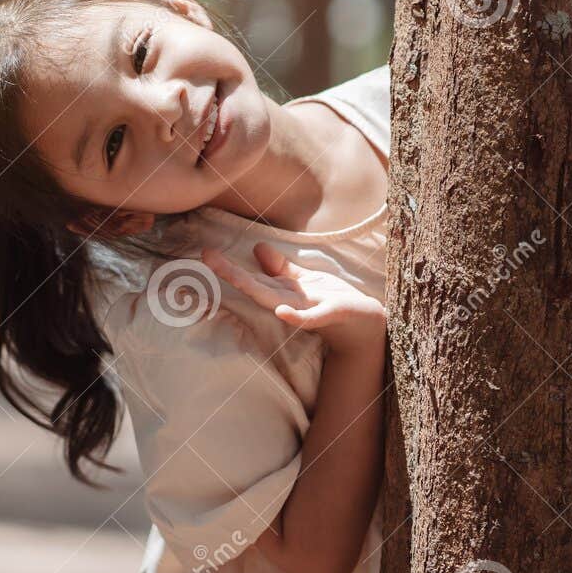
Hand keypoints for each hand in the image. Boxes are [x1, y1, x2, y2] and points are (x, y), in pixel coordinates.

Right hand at [202, 243, 385, 357]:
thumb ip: (282, 269)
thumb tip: (257, 248)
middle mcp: (290, 302)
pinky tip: (281, 312)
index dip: (229, 267)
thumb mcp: (306, 281)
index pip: (252, 279)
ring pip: (277, 300)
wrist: (366, 324)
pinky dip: (296, 317)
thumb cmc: (334, 301)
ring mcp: (308, 309)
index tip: (206, 253)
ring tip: (233, 277)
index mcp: (284, 292)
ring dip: (255, 290)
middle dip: (231, 274)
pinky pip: (311, 318)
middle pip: (256, 288)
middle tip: (206, 257)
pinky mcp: (330, 314)